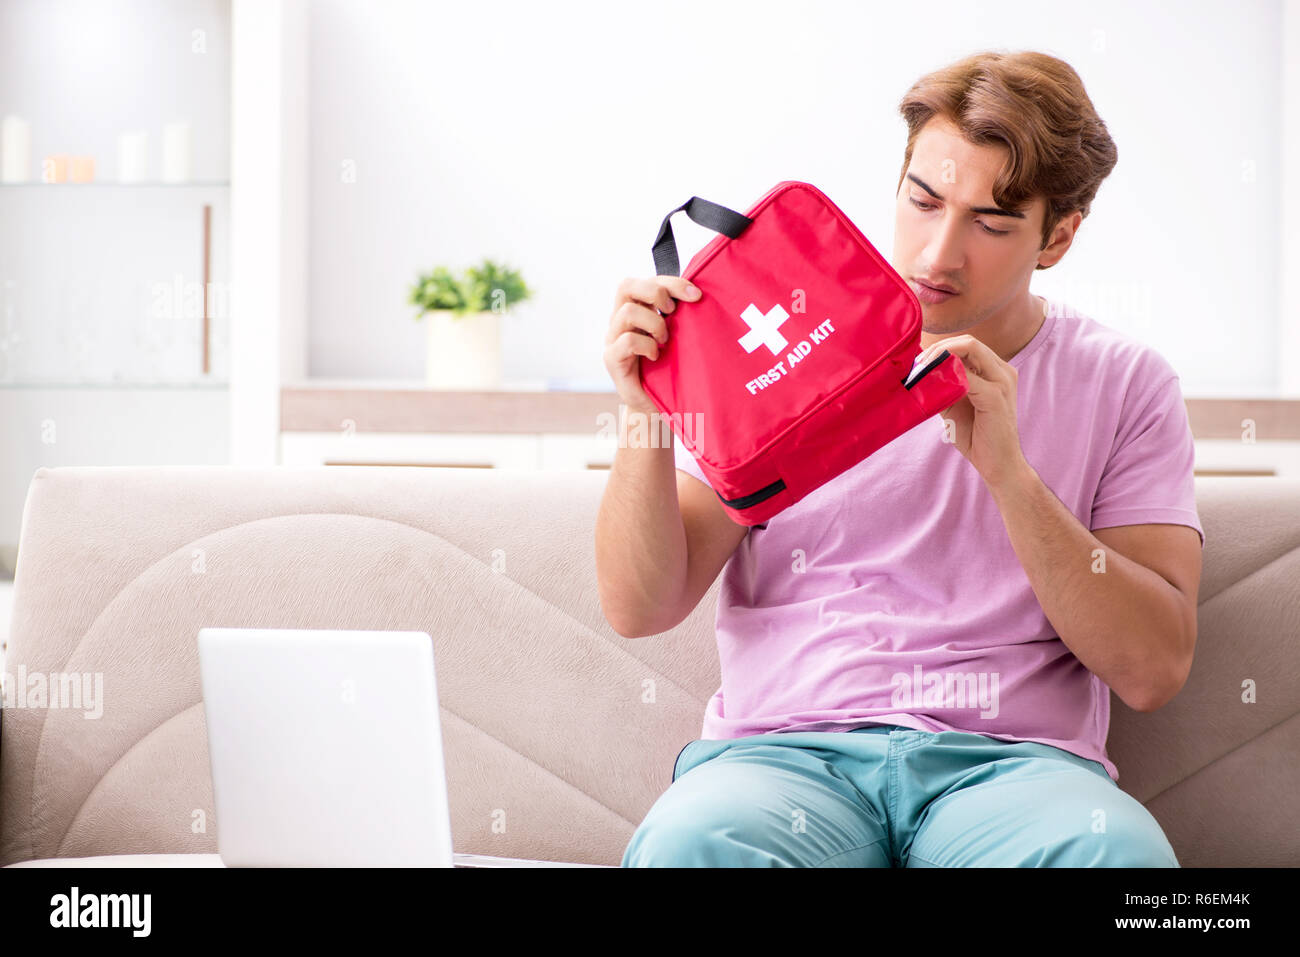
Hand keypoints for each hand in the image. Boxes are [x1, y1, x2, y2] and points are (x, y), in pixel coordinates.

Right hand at [602, 275, 701, 413]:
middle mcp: (620, 320)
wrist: (653, 406)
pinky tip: (656, 356)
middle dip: (656, 293)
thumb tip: (702, 294)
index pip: (647, 280)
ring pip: (628, 311)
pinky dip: (647, 345)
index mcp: (637, 309)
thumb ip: (680, 315)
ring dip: (654, 324)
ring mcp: (613, 338)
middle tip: (673, 312)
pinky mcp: (612, 358)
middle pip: (627, 285)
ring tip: (665, 340)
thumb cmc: (668, 369)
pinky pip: (627, 340)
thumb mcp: (677, 337)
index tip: (696, 295)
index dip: (672, 282)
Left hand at [916, 335, 1026, 487]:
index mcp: (995, 371)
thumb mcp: (955, 404)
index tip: (918, 362)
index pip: (967, 345)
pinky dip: (946, 375)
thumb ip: (943, 385)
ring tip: (921, 370)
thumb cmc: (976, 436)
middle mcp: (1002, 371)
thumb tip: (918, 371)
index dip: (940, 348)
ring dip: (940, 356)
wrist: (997, 464)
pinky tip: (932, 386)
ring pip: (970, 348)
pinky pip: (967, 375)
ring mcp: (1002, 381)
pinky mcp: (995, 396)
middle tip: (916, 364)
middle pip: (968, 341)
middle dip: (938, 348)